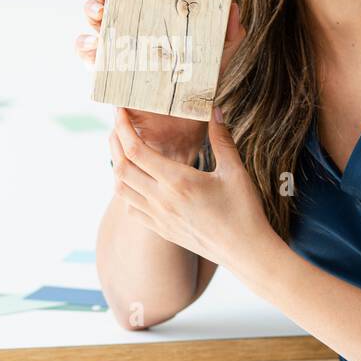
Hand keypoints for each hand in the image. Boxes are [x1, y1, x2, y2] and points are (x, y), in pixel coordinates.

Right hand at [75, 0, 246, 160]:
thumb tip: (234, 8)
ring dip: (90, 13)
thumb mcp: (216, 57)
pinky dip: (85, 47)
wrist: (180, 122)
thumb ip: (228, 35)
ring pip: (92, 22)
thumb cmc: (196, 84)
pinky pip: (86, 54)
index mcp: (151, 19)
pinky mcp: (104, 70)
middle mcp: (128, 28)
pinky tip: (95, 47)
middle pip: (106, 0)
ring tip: (101, 16)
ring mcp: (113, 48)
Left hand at [108, 104, 271, 270]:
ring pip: (121, 189)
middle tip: (118, 125)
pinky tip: (135, 180)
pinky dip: (126, 191)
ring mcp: (159, 217)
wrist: (245, 252)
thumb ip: (221, 138)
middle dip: (114, 141)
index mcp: (178, 181)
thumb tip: (214, 108)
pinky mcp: (161, 230)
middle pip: (121, 167)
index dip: (123, 128)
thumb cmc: (244, 210)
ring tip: (122, 148)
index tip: (120, 111)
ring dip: (116, 166)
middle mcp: (162, 200)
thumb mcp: (235, 171)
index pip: (136, 150)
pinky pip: (131, 209)